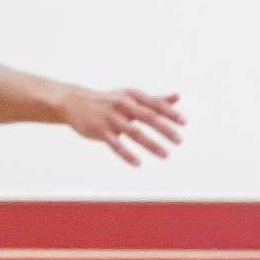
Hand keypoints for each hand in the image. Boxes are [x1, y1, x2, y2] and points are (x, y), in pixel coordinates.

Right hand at [62, 88, 183, 166]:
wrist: (74, 101)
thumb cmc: (109, 100)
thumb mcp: (131, 96)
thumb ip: (154, 99)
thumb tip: (178, 96)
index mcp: (132, 95)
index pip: (155, 103)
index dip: (170, 113)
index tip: (185, 123)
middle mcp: (122, 104)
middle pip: (147, 117)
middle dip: (164, 129)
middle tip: (180, 141)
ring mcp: (110, 118)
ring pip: (134, 133)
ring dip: (151, 145)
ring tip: (166, 155)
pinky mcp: (99, 131)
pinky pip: (115, 145)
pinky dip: (127, 154)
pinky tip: (138, 164)